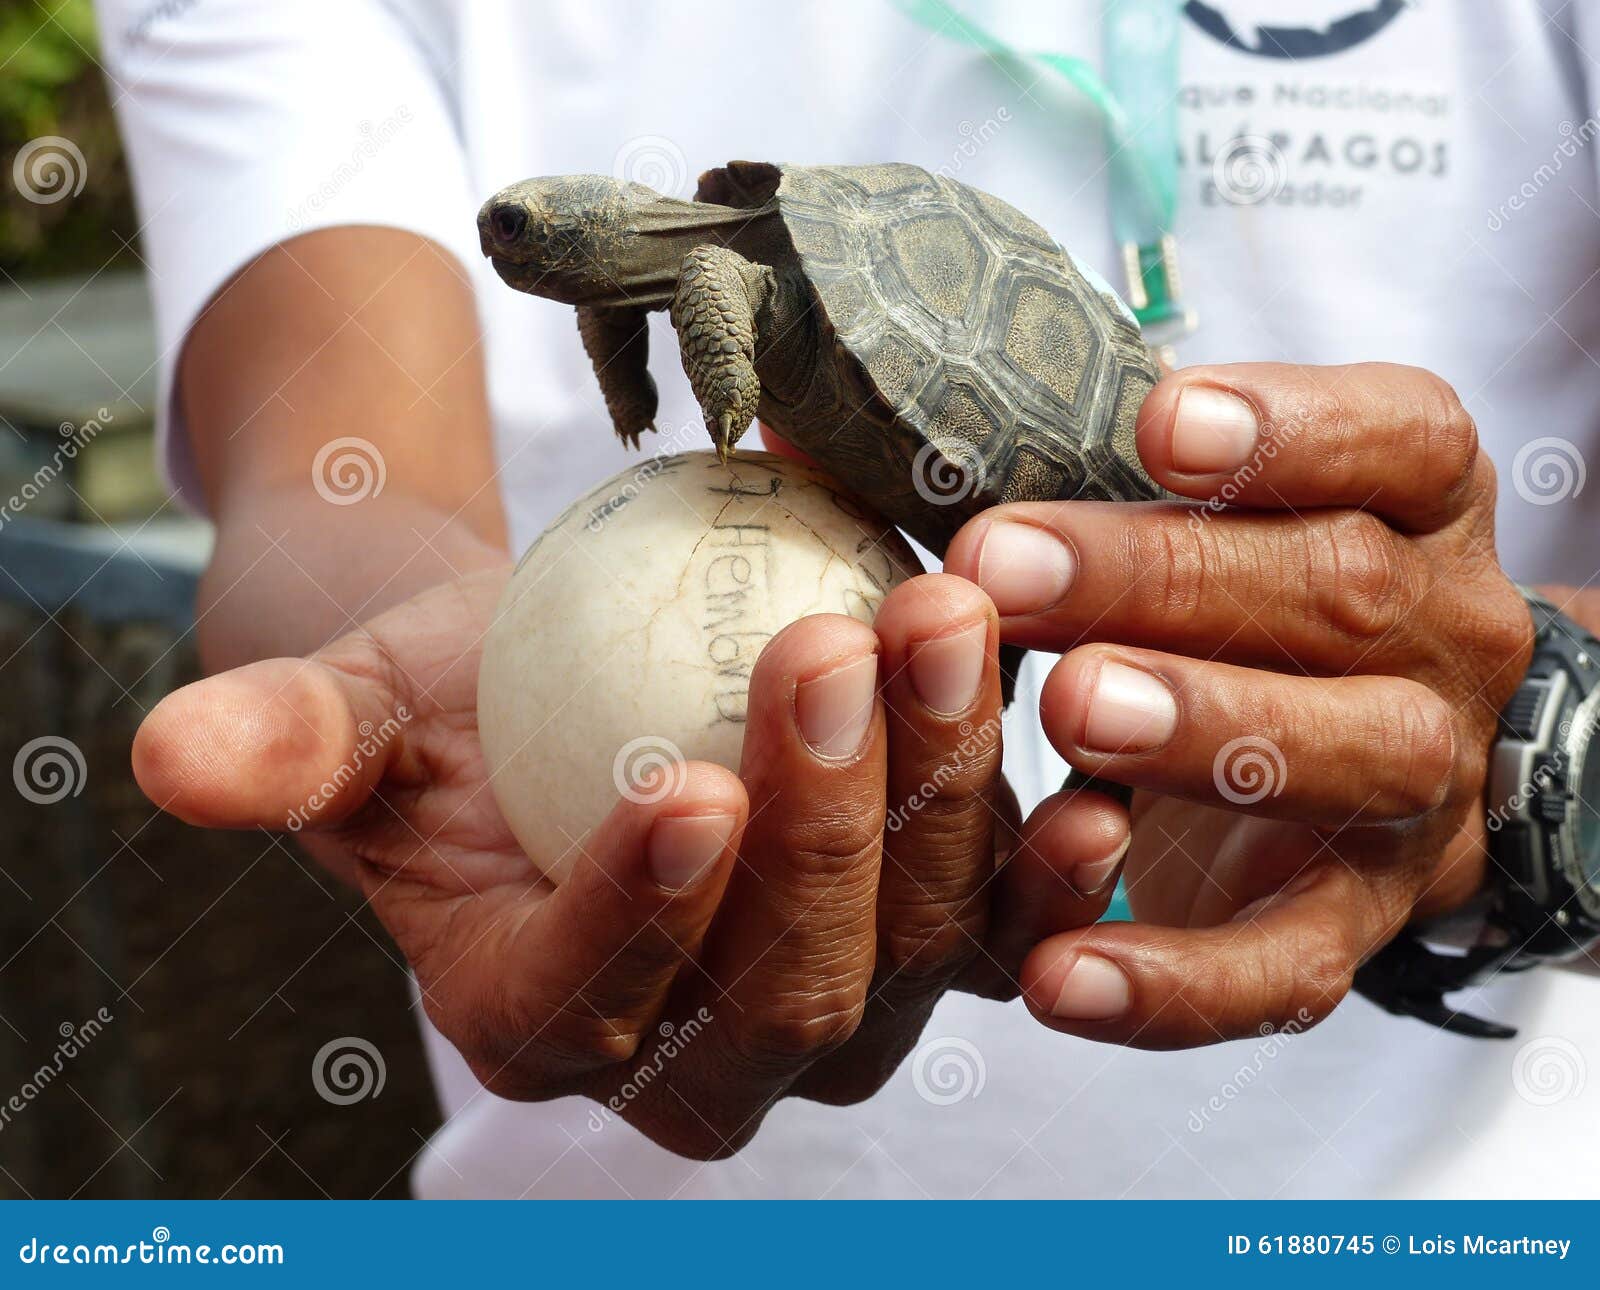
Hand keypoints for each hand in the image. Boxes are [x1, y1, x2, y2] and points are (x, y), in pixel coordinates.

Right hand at [132, 567, 1123, 1154]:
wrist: (563, 686)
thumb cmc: (449, 701)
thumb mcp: (360, 708)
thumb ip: (288, 747)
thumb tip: (169, 756)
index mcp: (541, 1022)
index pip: (586, 1000)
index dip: (635, 915)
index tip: (681, 789)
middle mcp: (699, 1053)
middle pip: (782, 988)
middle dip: (820, 829)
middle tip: (834, 646)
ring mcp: (831, 1006)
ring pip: (911, 954)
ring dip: (941, 798)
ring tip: (948, 629)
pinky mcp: (925, 942)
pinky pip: (1004, 931)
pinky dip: (1047, 868)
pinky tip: (1084, 773)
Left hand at [944, 362, 1532, 1046]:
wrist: (1364, 770)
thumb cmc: (1236, 598)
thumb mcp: (1190, 511)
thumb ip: (1054, 470)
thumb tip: (802, 432)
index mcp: (1411, 505)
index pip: (1398, 438)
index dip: (1289, 428)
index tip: (1157, 423)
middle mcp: (1441, 641)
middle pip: (1343, 591)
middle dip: (1167, 578)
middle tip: (1005, 567)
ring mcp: (1412, 792)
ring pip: (1348, 760)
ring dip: (1201, 734)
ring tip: (1065, 717)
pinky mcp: (1355, 927)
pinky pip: (1284, 970)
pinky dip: (1173, 980)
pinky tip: (1054, 976)